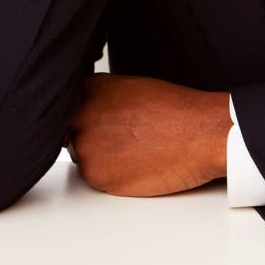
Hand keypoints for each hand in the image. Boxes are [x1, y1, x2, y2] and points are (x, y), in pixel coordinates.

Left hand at [67, 74, 230, 196]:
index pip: (65, 103)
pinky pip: (94, 178)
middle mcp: (81, 115)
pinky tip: (134, 163)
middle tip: (120, 135)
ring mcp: (86, 146)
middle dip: (87, 134)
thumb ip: (98, 96)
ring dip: (99, 156)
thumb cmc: (174, 109)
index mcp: (90, 88)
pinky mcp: (97, 176)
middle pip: (68, 131)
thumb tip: (82, 109)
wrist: (200, 133)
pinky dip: (110, 174)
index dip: (80, 112)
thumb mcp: (130, 86)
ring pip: (81, 156)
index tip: (95, 118)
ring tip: (133, 148)